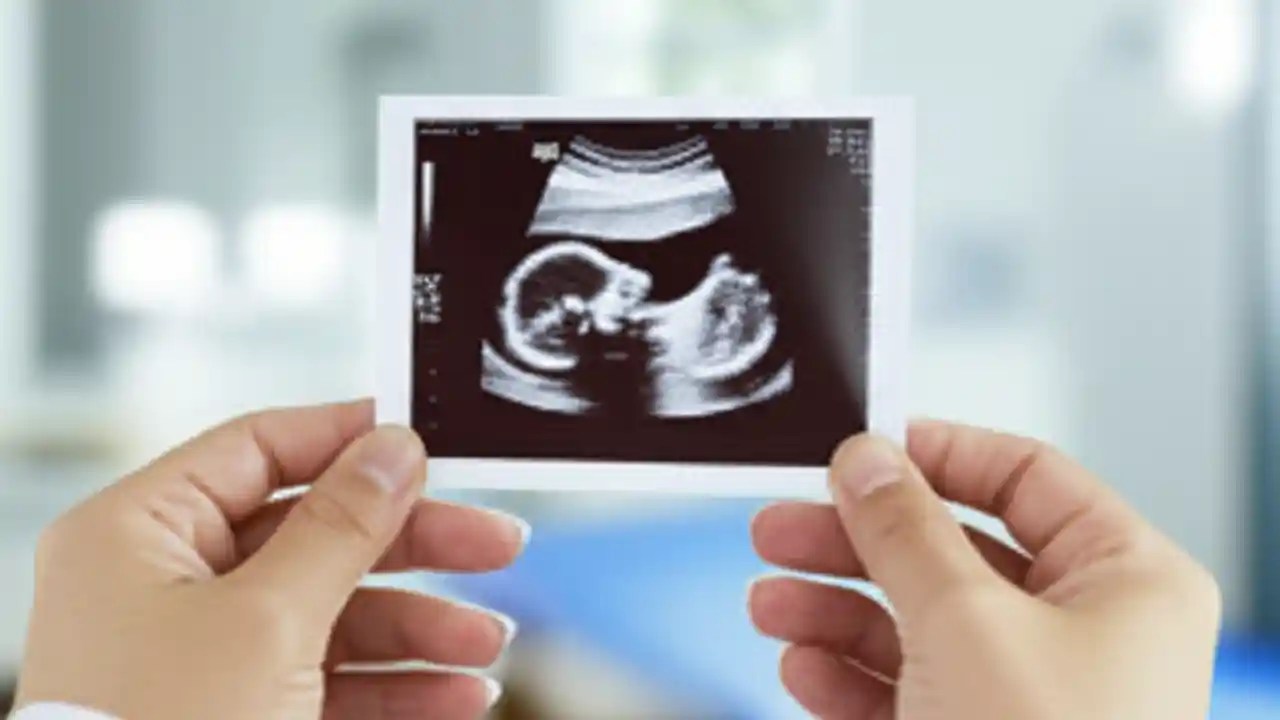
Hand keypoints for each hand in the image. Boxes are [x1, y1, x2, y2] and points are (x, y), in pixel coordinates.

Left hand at [16, 401, 527, 719]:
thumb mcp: (266, 621)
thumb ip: (341, 527)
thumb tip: (393, 449)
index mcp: (140, 534)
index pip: (258, 450)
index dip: (347, 440)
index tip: (426, 442)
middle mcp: (166, 584)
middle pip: (317, 533)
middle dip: (417, 548)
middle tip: (497, 543)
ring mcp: (203, 654)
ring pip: (336, 613)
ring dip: (421, 629)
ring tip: (487, 643)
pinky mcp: (238, 710)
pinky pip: (331, 679)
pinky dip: (397, 685)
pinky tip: (457, 694)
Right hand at [749, 422, 1220, 719]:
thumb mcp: (965, 621)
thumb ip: (905, 529)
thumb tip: (865, 458)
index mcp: (1124, 580)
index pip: (1025, 477)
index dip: (936, 454)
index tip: (860, 449)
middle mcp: (1084, 632)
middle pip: (950, 551)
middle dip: (855, 542)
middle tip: (780, 525)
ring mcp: (1029, 693)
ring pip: (917, 622)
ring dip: (834, 610)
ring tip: (770, 600)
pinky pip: (906, 688)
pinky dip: (847, 675)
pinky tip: (801, 664)